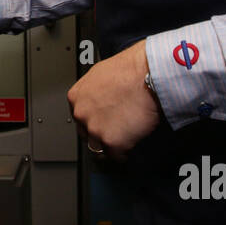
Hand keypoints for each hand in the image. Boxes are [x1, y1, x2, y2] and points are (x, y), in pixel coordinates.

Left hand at [67, 42, 160, 159]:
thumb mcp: (102, 73)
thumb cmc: (132, 69)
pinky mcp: (112, 141)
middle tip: (114, 129)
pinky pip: (117, 155)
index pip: (78, 117)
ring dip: (110, 145)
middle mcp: (82, 114)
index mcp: (76, 97)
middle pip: (86, 134)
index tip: (101, 122)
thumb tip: (100, 98)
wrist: (149, 75)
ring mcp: (95, 129)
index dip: (93, 121)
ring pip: (98, 147)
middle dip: (100, 133)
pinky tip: (131, 143)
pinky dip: (124, 153)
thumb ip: (95, 90)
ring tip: (124, 138)